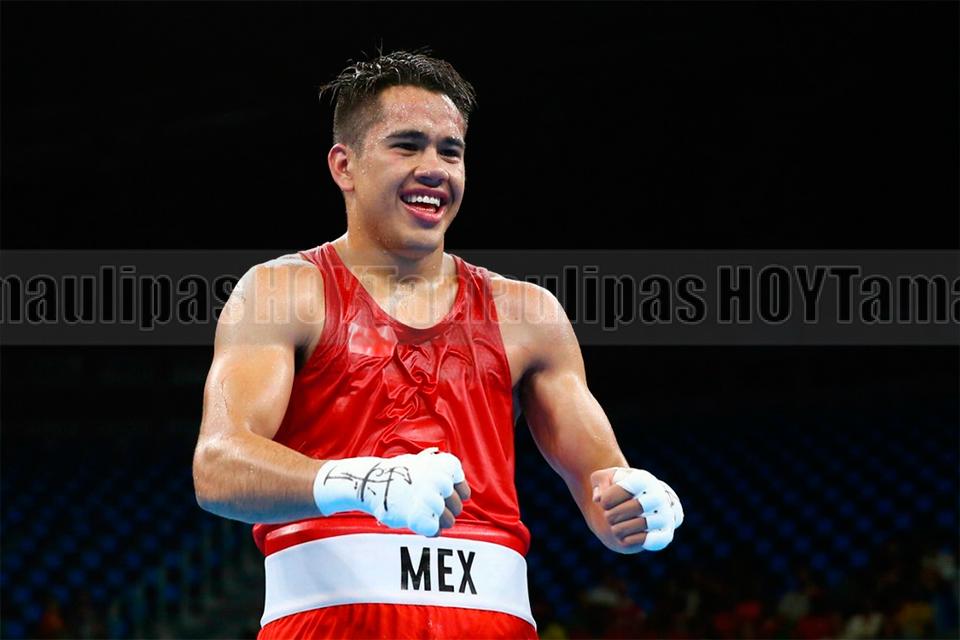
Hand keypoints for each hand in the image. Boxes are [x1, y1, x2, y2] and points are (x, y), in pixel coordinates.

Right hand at [314, 448, 470, 536]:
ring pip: (448, 521)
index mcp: (447, 466)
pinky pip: (434, 530)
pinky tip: (415, 521)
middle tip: (425, 507)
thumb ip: (445, 475)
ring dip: (435, 521)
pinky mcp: (421, 517)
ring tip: (419, 512)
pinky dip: (426, 530)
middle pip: (457, 508)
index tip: (439, 498)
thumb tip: (463, 492)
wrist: (372, 481)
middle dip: (444, 511)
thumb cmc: (399, 473)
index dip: (452, 499)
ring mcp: (432, 499)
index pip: (464, 492)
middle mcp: (443, 481)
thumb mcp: (425, 462)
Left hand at [590, 467, 682, 552]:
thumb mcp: (605, 478)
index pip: (626, 487)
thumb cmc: (617, 490)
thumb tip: (598, 498)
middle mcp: (660, 496)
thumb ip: (599, 481)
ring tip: (616, 525)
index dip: (608, 497)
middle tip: (608, 515)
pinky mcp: (665, 535)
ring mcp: (665, 516)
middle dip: (612, 514)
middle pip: (635, 507)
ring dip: (617, 529)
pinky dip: (628, 540)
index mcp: (645, 480)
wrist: (635, 505)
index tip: (603, 502)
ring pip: (639, 525)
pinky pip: (644, 542)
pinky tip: (625, 535)